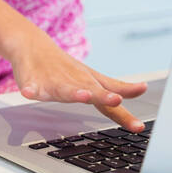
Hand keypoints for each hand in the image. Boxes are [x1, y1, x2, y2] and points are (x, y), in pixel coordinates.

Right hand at [10, 34, 148, 130]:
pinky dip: (30, 89)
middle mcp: (75, 82)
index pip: (110, 101)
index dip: (124, 114)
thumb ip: (117, 86)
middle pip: (91, 91)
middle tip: (115, 99)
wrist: (32, 46)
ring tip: (83, 96)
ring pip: (64, 89)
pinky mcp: (32, 81)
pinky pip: (30, 87)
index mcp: (90, 84)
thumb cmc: (65, 66)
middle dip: (103, 96)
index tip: (138, 126)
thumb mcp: (93, 76)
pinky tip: (29, 92)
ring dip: (74, 93)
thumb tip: (142, 88)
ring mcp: (53, 82)